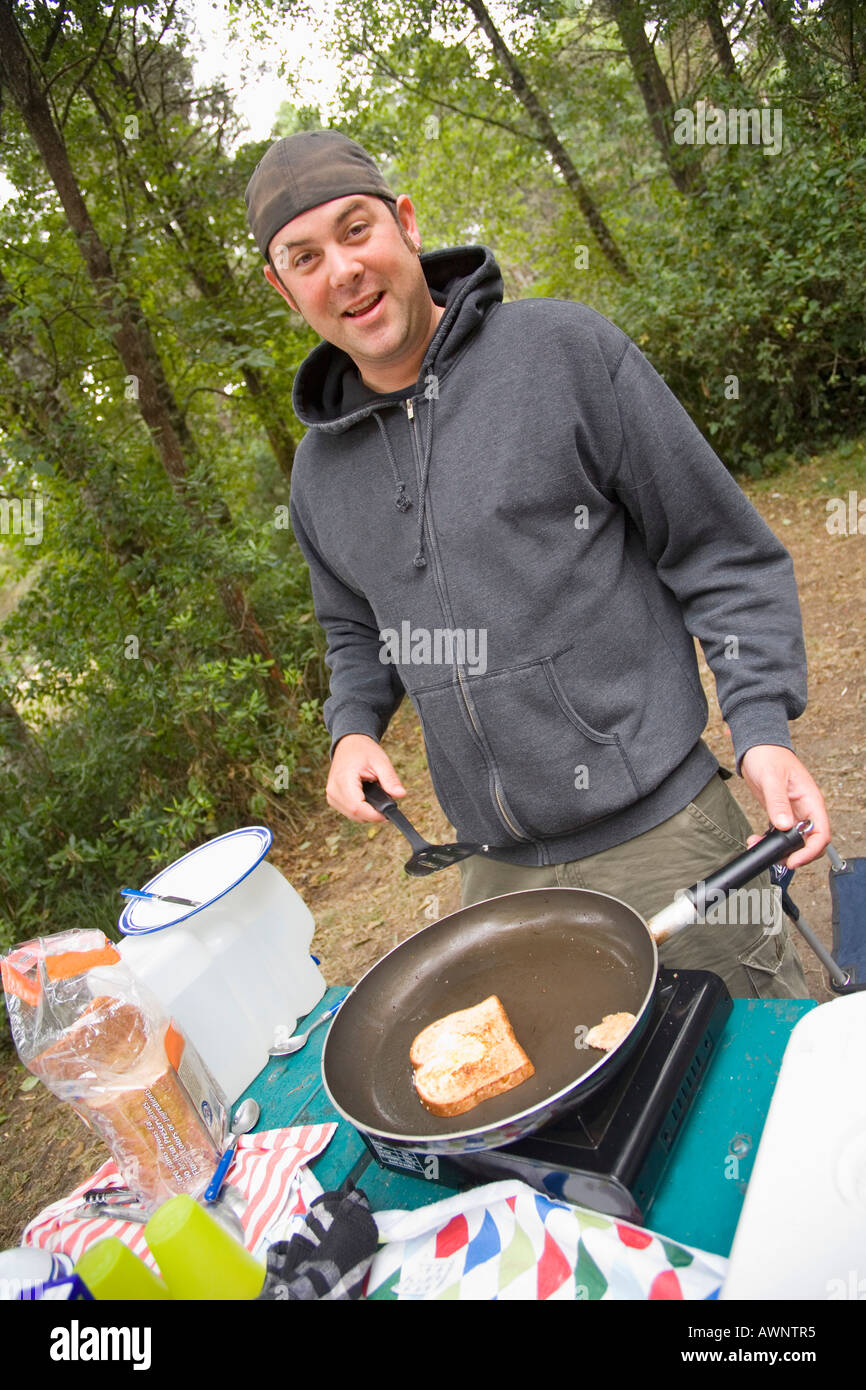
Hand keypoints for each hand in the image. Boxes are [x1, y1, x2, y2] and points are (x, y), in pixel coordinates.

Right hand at [326, 733, 406, 823]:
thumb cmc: (363, 750)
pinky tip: (366, 797)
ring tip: (375, 794)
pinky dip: (360, 809)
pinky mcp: (332, 798)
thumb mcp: (381, 761)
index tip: (387, 814)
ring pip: (352, 816)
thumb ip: (390, 779)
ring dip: (367, 811)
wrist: (349, 743)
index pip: (357, 807)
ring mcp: (331, 795)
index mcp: (343, 780)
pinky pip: (348, 812)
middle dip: (372, 813)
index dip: (374, 815)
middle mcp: (333, 790)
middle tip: (385, 800)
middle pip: (355, 814)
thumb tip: (401, 795)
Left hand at [739, 745, 830, 867]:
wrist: (756, 748)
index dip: (810, 851)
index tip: (794, 860)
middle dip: (795, 854)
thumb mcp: (772, 779)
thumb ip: (778, 802)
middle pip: (810, 842)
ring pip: (794, 840)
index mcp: (811, 800)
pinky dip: (769, 840)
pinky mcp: (781, 813)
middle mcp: (805, 809)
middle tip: (775, 859)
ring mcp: (793, 812)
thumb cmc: (768, 756)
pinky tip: (756, 839)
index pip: (821, 833)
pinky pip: (780, 833)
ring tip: (759, 846)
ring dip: (779, 849)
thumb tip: (785, 825)